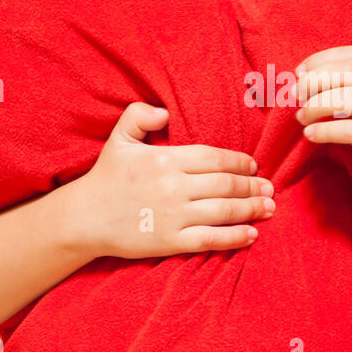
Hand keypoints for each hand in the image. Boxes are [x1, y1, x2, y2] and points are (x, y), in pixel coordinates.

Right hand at [66, 102, 273, 258]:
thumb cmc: (104, 178)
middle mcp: (174, 187)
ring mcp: (174, 216)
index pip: (214, 158)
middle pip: (226, 184)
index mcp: (165, 159)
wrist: (82, 219)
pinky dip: (235, 237)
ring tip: (269, 208)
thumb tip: (165, 110)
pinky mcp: (170, 241)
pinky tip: (252, 234)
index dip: (239, 162)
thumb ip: (139, 115)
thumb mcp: (118, 139)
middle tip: (269, 188)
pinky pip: (210, 238)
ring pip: (224, 210)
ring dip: (252, 209)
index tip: (254, 166)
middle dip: (252, 186)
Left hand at [295, 45, 351, 206]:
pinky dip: (324, 131)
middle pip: (346, 73)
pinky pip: (350, 130)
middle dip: (314, 81)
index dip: (322, 59)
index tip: (300, 71)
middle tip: (295, 94)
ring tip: (301, 117)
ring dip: (315, 106)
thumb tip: (309, 79)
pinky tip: (310, 135)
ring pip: (345, 99)